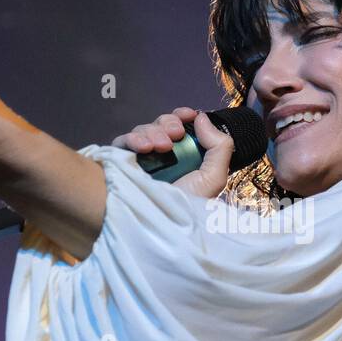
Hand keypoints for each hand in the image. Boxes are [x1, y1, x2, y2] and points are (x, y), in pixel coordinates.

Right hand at [112, 107, 234, 198]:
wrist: (162, 225)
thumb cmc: (189, 205)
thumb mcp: (214, 177)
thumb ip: (219, 146)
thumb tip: (202, 118)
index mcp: (183, 156)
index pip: (179, 126)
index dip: (182, 116)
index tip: (188, 115)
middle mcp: (161, 155)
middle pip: (161, 124)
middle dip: (169, 124)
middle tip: (175, 135)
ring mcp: (141, 159)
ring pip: (144, 130)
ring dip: (154, 132)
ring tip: (160, 147)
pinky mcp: (122, 163)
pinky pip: (123, 141)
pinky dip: (134, 139)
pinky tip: (144, 148)